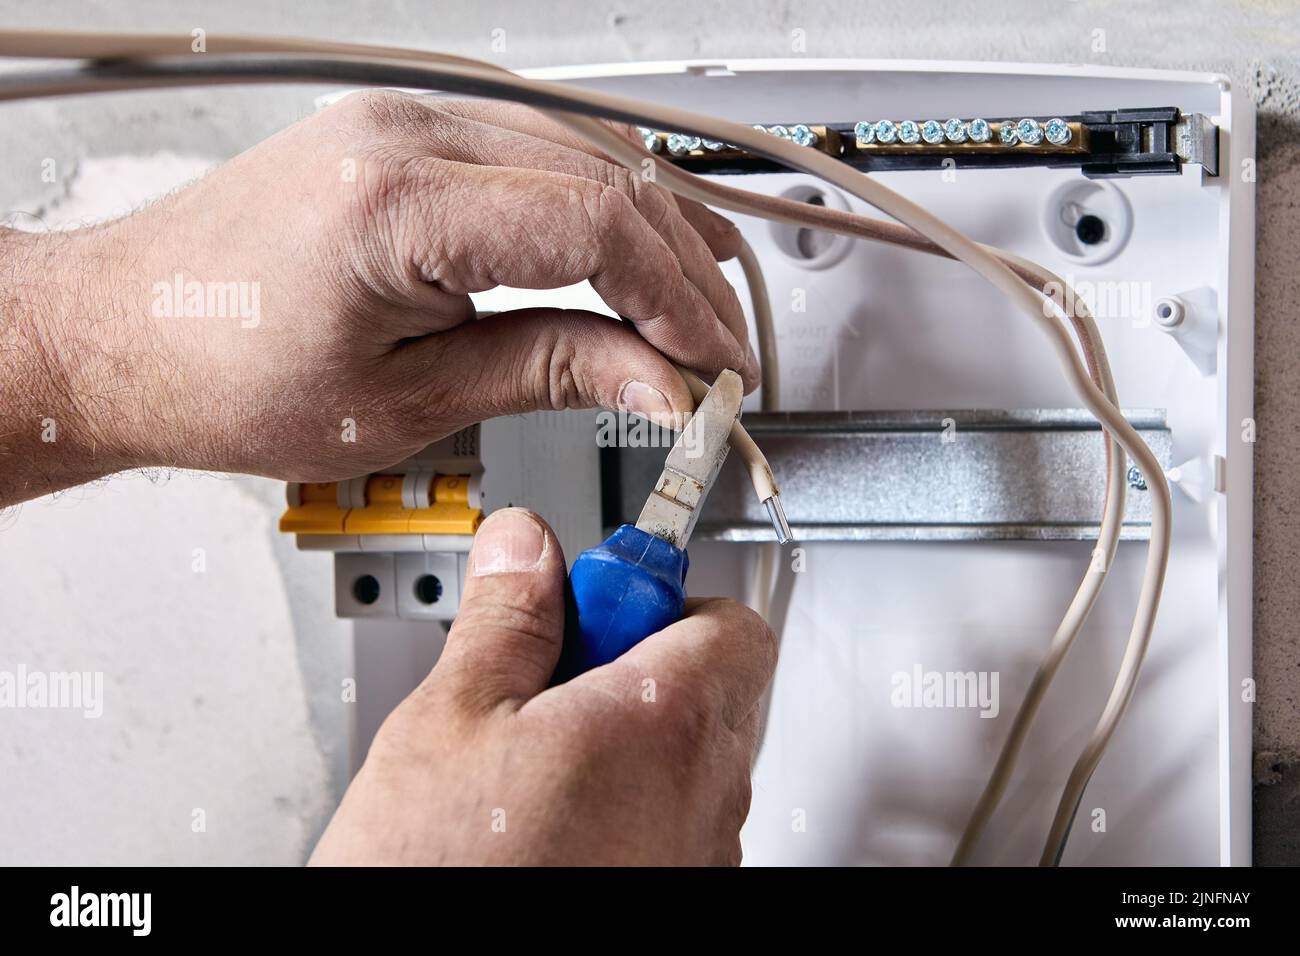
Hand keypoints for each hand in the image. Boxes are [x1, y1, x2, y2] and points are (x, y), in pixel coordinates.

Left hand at [2, 91, 755, 502]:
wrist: (128, 335)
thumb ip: (549, 372)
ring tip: (701, 306)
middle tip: (721, 353)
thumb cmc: (225, 375)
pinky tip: (631, 246)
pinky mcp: (403, 132)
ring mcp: (403, 118)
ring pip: (584, 151)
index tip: (715, 364)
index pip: (598, 225)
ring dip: (655, 230)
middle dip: (686, 271)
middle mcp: (405, 133)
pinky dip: (598, 202)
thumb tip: (654, 385)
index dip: (681, 299)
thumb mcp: (407, 402)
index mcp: (398, 200)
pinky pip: (536, 148)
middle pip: (607, 177)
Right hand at [310, 508, 775, 865]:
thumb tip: (525, 549)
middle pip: (709, 688)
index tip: (598, 600)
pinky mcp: (677, 899)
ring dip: (626, 739)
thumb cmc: (442, 876)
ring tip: (529, 759)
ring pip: (689, 762)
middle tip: (546, 678)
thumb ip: (505, 619)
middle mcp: (704, 796)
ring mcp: (697, 860)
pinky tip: (543, 819)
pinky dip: (625, 806)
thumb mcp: (450, 720)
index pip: (731, 622)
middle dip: (632, 666)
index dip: (660, 597)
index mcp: (665, 724)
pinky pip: (672, 827)